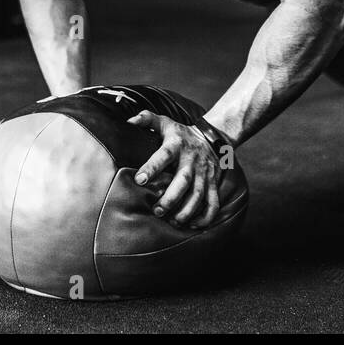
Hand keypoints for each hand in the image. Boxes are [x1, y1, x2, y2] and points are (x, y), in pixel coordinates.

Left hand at [126, 110, 221, 229]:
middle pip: (183, 181)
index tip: (139, 180)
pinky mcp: (214, 183)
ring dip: (186, 210)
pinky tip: (192, 224)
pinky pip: (213, 202)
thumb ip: (147, 120)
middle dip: (171, 198)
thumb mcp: (165, 122)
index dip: (152, 167)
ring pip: (199, 195)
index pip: (164, 155)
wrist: (213, 136)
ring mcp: (205, 173)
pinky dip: (206, 216)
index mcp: (176, 145)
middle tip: (157, 211)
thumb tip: (129, 121)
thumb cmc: (181, 134)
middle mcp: (192, 160)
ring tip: (173, 221)